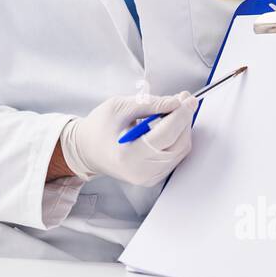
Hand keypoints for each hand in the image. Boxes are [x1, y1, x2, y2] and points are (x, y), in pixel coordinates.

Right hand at [60, 92, 198, 186]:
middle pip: (178, 144)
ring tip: (175, 109)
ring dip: (183, 128)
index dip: (180, 115)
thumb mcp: (119, 107)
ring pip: (180, 151)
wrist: (87, 150)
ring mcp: (148, 178)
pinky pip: (175, 156)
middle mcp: (140, 171)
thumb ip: (149, 104)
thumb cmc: (99, 127)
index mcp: (128, 155)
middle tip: (184, 99)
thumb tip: (176, 102)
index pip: (165, 135)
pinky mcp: (153, 178)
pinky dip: (177, 138)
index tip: (187, 98)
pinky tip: (170, 124)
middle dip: (184, 119)